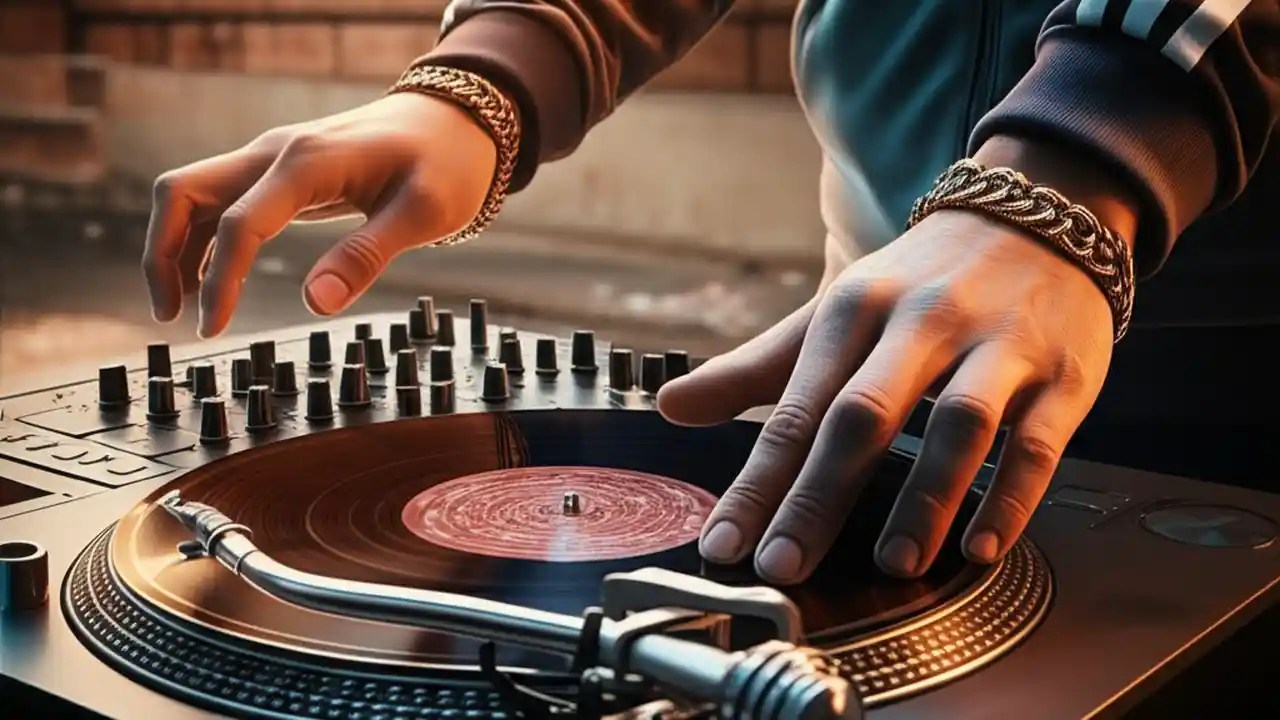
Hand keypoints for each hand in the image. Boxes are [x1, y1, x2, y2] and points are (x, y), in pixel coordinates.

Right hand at [141, 92, 497, 337]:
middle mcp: (275, 153)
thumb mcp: (424, 214)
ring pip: (193, 194)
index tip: (214, 329)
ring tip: (182, 309)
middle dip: (161, 252)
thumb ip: (367, 256)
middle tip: (171, 315)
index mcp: (308, 163)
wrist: (455, 120)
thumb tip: (316, 305)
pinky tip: (210, 280)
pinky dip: (204, 239)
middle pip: (182, 191)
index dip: (220, 280)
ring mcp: (272, 158)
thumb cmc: (446, 164)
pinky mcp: (279, 172)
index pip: (241, 223)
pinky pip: (221, 201)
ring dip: (174, 246)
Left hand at [658, 139, 1135, 582]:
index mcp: (853, 309)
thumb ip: (754, 368)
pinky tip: (982, 546)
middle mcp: (921, 322)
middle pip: (863, 415)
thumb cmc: (916, 283)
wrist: (1037, 216)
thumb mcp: (832, 312)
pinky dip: (1010, 497)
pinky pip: (1037, 442)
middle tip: (784, 565)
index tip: (725, 543)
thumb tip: (669, 406)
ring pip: (958, 424)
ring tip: (892, 563)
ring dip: (924, 498)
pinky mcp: (1061, 374)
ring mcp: (997, 346)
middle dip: (818, 495)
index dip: (757, 480)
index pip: (796, 407)